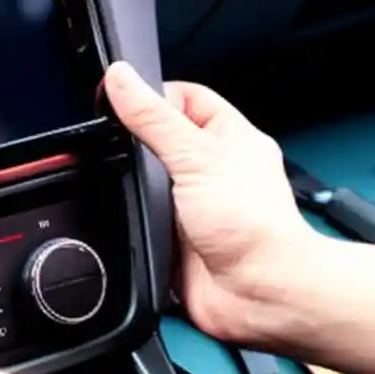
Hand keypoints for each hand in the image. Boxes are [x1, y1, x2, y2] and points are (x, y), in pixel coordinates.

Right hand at [102, 62, 317, 342]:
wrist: (260, 295)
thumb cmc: (255, 225)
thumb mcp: (196, 156)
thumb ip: (153, 118)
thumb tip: (120, 78)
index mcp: (229, 137)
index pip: (185, 96)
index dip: (153, 92)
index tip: (119, 95)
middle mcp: (212, 168)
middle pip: (161, 138)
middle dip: (136, 141)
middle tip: (114, 140)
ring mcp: (194, 204)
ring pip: (149, 181)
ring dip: (134, 185)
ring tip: (124, 183)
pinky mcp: (177, 237)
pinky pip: (144, 219)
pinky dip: (132, 219)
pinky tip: (127, 216)